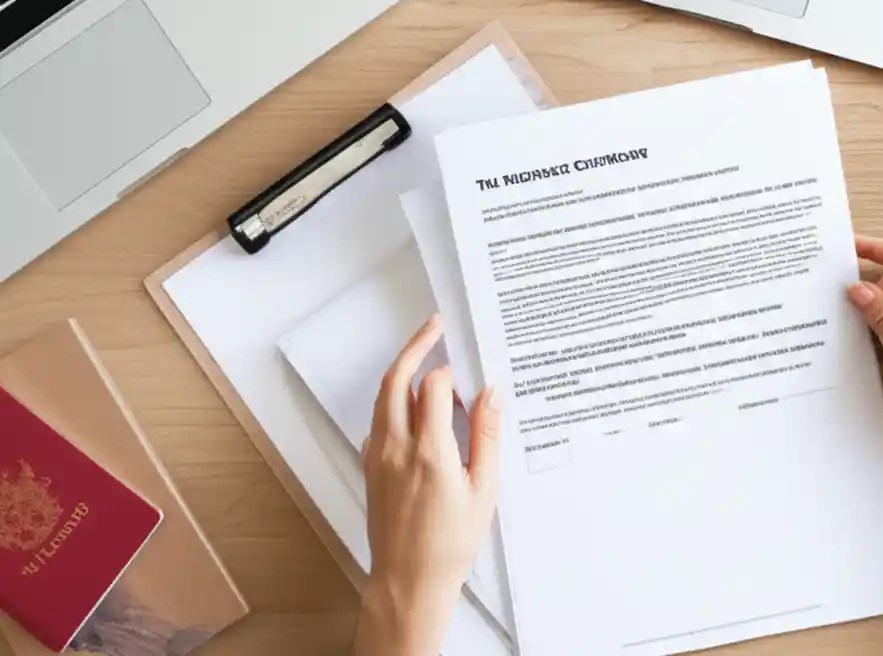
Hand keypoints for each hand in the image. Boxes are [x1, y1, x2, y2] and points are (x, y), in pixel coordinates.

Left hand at [353, 316, 501, 655]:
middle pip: (396, 379)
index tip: (468, 374)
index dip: (450, 373)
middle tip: (435, 325)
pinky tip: (413, 408)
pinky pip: (378, 420)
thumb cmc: (451, 542)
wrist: (409, 580)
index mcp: (430, 452)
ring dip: (401, 370)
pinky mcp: (369, 466)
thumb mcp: (484, 490)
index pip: (433, 387)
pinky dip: (393, 401)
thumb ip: (487, 436)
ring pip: (382, 396)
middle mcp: (397, 447)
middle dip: (415, 346)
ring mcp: (377, 455)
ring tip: (423, 355)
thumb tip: (490, 394)